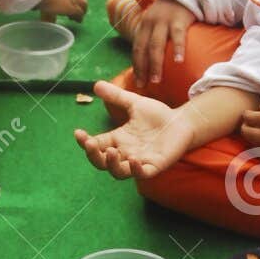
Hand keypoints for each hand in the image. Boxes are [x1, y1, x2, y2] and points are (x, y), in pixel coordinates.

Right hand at [76, 82, 196, 179]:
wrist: (181, 122)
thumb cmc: (157, 115)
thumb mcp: (134, 103)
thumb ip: (116, 96)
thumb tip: (95, 84)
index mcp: (117, 140)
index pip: (96, 145)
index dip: (85, 142)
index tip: (78, 132)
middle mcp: (125, 153)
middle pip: (102, 163)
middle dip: (93, 155)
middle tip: (90, 144)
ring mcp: (139, 162)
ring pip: (119, 172)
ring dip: (112, 164)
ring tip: (111, 152)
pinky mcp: (154, 166)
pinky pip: (142, 174)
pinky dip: (136, 170)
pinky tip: (133, 159)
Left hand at [133, 0, 196, 85]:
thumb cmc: (171, 13)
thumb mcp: (157, 22)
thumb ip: (153, 37)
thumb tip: (151, 62)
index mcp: (144, 25)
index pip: (136, 48)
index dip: (136, 66)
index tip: (138, 82)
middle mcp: (150, 23)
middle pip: (143, 49)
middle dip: (142, 68)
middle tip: (144, 85)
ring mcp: (164, 21)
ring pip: (156, 45)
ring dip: (155, 64)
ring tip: (157, 79)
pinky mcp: (179, 19)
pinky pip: (178, 36)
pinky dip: (177, 49)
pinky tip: (178, 61)